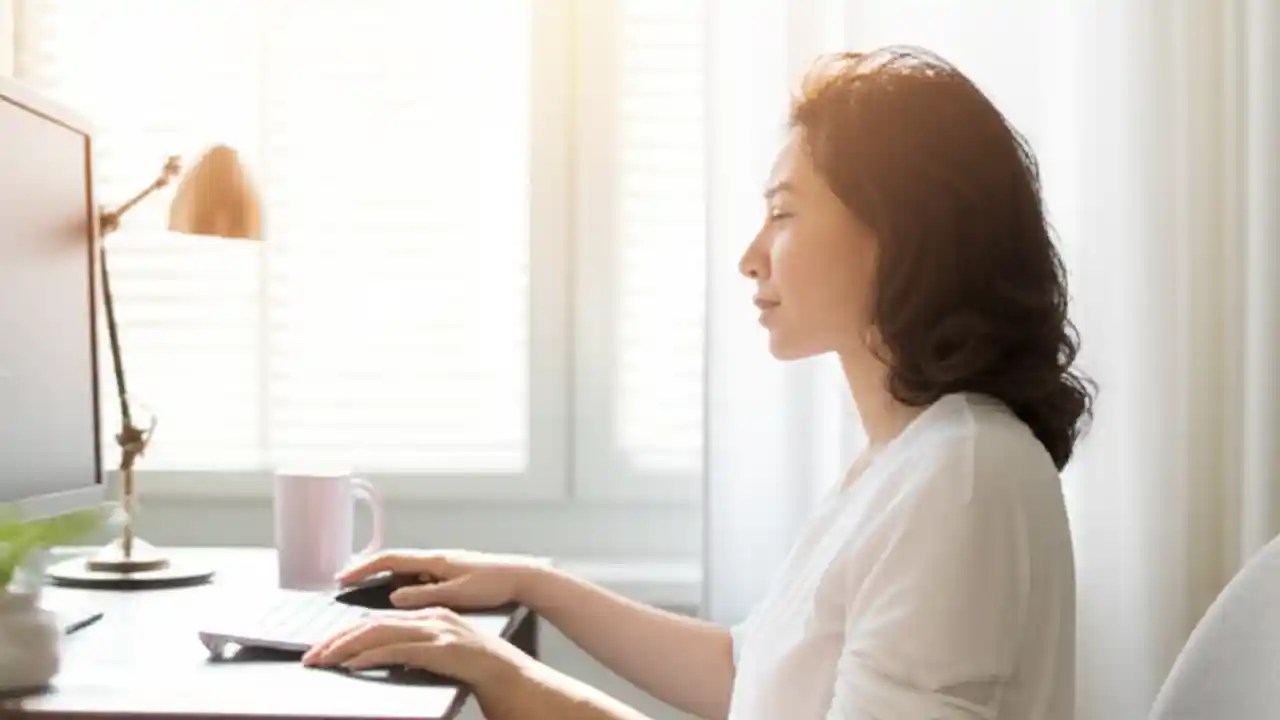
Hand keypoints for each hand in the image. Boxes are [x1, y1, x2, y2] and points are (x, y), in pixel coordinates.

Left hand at [301, 607, 530, 687]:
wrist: (523, 685)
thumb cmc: (488, 679)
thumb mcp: (448, 660)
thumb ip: (421, 655)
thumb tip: (390, 661)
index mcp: (434, 617)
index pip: (381, 621)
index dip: (347, 634)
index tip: (323, 649)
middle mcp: (435, 618)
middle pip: (374, 623)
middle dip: (336, 640)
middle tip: (310, 657)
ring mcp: (442, 632)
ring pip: (381, 632)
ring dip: (344, 647)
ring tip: (321, 660)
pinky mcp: (445, 650)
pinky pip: (398, 650)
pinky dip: (369, 657)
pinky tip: (350, 666)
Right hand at [337, 549, 548, 609]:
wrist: (521, 575)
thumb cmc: (492, 583)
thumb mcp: (456, 594)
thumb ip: (424, 595)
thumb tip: (393, 597)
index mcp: (434, 560)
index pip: (390, 559)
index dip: (364, 568)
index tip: (343, 578)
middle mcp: (435, 558)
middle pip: (393, 560)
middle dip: (367, 569)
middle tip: (345, 582)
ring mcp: (442, 563)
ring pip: (405, 566)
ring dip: (382, 574)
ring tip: (362, 587)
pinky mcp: (450, 570)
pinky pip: (417, 573)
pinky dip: (400, 579)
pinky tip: (397, 592)